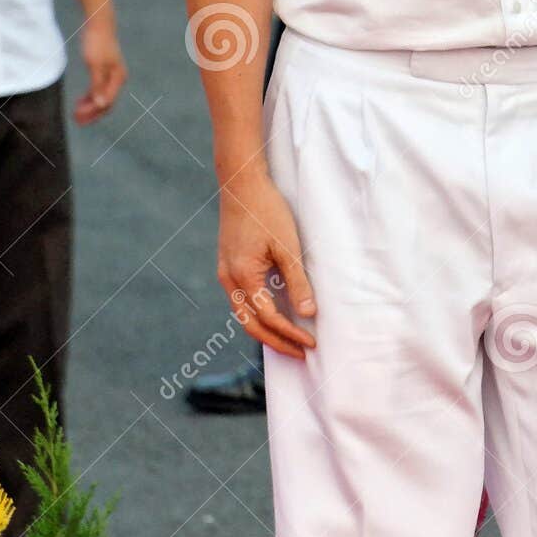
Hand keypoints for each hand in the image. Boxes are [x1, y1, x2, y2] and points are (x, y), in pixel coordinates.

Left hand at [73, 15, 126, 124]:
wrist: (99, 24)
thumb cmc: (97, 43)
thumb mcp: (95, 65)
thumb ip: (98, 85)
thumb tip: (101, 104)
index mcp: (118, 78)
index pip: (107, 102)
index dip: (93, 112)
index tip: (77, 116)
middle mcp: (118, 79)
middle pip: (106, 103)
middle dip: (92, 113)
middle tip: (76, 119)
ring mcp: (112, 75)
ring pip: (103, 98)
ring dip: (91, 107)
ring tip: (76, 113)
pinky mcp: (105, 71)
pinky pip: (100, 90)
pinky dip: (91, 97)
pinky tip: (81, 101)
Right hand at [217, 165, 317, 359]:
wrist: (241, 183)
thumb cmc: (266, 210)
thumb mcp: (287, 245)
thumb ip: (297, 281)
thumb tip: (308, 313)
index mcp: (243, 277)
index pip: (269, 318)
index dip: (291, 334)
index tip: (311, 343)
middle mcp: (229, 280)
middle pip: (250, 325)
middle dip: (276, 342)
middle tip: (301, 353)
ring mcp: (225, 274)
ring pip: (243, 315)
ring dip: (265, 331)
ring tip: (288, 340)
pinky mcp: (227, 266)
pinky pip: (240, 301)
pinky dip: (257, 315)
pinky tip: (273, 314)